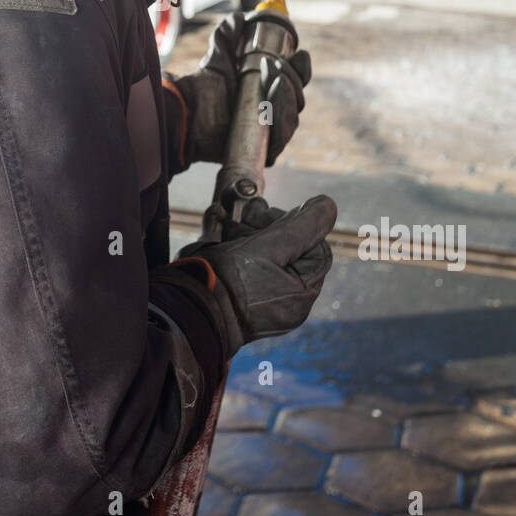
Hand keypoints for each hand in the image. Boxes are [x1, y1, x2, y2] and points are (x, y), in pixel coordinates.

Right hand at [153, 194, 336, 360]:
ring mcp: (260, 300)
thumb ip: (303, 226)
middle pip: (289, 248)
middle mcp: (284, 301)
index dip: (296, 224)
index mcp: (301, 294)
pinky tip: (222, 236)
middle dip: (267, 226)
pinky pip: (246, 265)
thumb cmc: (230, 280)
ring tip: (229, 229)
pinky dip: (236, 247)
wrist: (186, 310)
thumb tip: (329, 205)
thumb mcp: (271, 246)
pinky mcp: (237, 295)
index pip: (314, 247)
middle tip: (248, 216)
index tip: (271, 217)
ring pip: (264, 253)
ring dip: (247, 232)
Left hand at [166, 9, 311, 167]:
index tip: (298, 53)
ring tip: (272, 80)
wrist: (186, 114)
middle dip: (290, 79)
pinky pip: (281, 138)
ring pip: (292, 116)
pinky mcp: (265, 151)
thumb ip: (227, 37)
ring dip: (286, 96)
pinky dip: (281, 120)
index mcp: (270, 90)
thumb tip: (238, 17)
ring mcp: (270, 132)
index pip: (297, 79)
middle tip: (272, 66)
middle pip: (298, 97)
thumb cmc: (203, 90)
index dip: (301, 67)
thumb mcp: (217, 59)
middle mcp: (274, 112)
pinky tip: (272, 104)